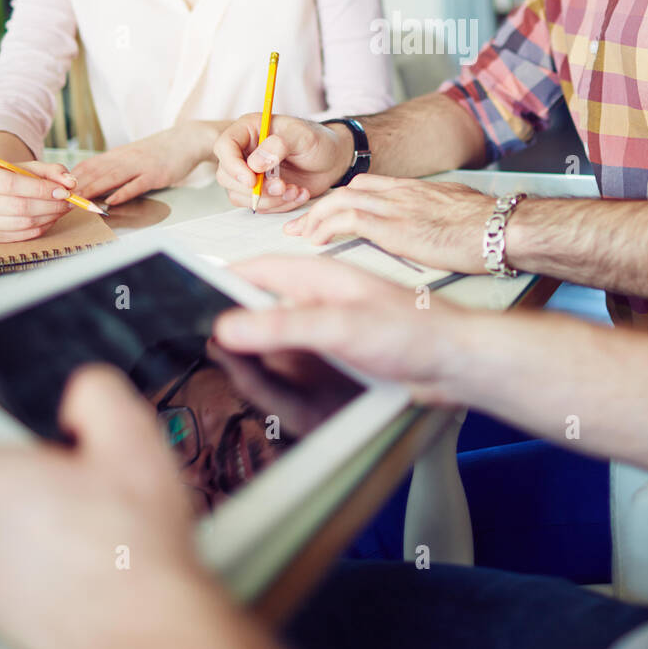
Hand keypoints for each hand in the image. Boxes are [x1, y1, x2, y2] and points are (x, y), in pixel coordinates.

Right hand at [0, 158, 78, 242]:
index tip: (63, 191)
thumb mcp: (32, 168)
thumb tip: (71, 183)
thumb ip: (53, 171)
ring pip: (23, 223)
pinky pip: (24, 235)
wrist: (0, 191)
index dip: (40, 189)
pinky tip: (53, 217)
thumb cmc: (17, 177)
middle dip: (51, 205)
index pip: (11, 184)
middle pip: (19, 207)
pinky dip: (43, 227)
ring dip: (51, 217)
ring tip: (64, 208)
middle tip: (70, 201)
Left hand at [0, 366, 293, 648]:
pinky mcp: (0, 612)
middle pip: (5, 483)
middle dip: (38, 480)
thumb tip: (80, 393)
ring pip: (10, 528)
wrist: (147, 627)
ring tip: (90, 530)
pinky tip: (87, 562)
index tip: (58, 452)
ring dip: (40, 523)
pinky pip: (18, 568)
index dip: (34, 445)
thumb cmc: (137, 547)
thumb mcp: (133, 432)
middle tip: (81, 489)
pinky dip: (46, 562)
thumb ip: (95, 390)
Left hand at [72, 122, 213, 204]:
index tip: (56, 188)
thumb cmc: (160, 151)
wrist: (187, 140)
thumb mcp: (133, 156)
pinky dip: (123, 193)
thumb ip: (114, 167)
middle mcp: (125, 158)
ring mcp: (140, 166)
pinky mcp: (155, 174)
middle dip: (76, 185)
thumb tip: (92, 179)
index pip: (88, 165)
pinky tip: (111, 201)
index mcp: (118, 155)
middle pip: (95, 172)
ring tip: (78, 200)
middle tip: (59, 198)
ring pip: (111, 177)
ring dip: (93, 189)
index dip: (71, 177)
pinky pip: (136, 184)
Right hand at [214, 114, 352, 212]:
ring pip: (240, 195)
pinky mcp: (261, 191)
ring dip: (269, 199)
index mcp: (250, 130)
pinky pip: (258, 205)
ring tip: (295, 190)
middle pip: (226, 175)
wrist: (333, 160)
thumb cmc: (318, 141)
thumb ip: (279, 145)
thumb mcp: (303, 136)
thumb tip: (255, 163)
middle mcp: (245, 152)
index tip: (252, 180)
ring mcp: (251, 173)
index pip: (225, 146)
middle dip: (254, 188)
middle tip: (282, 186)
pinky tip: (298, 194)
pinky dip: (278, 206)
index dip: (233, 165)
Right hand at [215, 255, 470, 403]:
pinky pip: (301, 350)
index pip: (259, 269)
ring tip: (232, 359)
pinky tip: (275, 379)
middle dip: (235, 315)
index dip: (224, 281)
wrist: (456, 361)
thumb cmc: (415, 332)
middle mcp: (324, 295)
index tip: (191, 295)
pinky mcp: (344, 346)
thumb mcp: (340, 327)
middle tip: (207, 338)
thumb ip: (285, 326)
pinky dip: (282, 362)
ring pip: (282, 328)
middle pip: (265, 300)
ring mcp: (334, 321)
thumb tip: (230, 326)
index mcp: (321, 276)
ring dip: (259, 342)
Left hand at [282, 176, 493, 272]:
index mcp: (416, 190)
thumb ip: (438, 215)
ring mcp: (397, 207)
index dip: (342, 199)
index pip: (369, 186)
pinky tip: (316, 241)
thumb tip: (435, 228)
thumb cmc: (490, 227)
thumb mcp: (458, 211)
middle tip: (301, 224)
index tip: (326, 213)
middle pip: (348, 190)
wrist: (502, 228)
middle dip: (320, 207)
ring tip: (301, 234)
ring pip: (340, 201)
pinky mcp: (395, 226)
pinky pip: (348, 220)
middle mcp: (402, 193)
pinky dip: (326, 227)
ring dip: (315, 218)